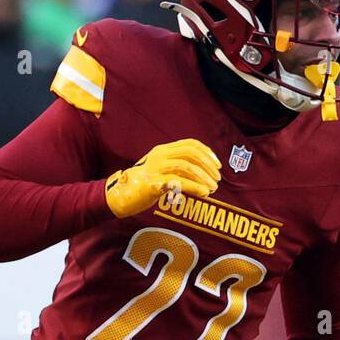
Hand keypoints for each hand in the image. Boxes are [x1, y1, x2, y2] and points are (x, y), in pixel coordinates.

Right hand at [105, 138, 220, 218]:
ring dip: (203, 177)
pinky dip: (194, 187)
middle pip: (190, 153)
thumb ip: (180, 170)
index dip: (207, 153)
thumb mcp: (163, 171)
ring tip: (212, 188)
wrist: (121, 196)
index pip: (190, 144)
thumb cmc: (145, 185)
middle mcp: (160, 156)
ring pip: (186, 167)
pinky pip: (178, 183)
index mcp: (163, 150)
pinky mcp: (153, 184)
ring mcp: (155, 169)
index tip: (218, 166)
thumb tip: (204, 175)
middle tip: (217, 179)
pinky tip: (204, 193)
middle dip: (208, 166)